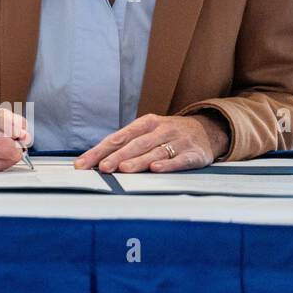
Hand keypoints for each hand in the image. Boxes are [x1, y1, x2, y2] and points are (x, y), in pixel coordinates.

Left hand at [75, 113, 228, 172]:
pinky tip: (156, 169)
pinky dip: (168, 165)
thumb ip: (127, 144)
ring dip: (138, 161)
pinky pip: (180, 160)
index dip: (99, 151)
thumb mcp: (148, 132)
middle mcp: (161, 130)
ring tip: (123, 169)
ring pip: (155, 152)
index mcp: (145, 123)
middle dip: (117, 156)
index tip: (84, 164)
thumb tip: (97, 160)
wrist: (208, 130)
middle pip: (135, 144)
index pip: (117, 137)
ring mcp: (178, 141)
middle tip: (102, 168)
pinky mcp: (194, 154)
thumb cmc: (168, 134)